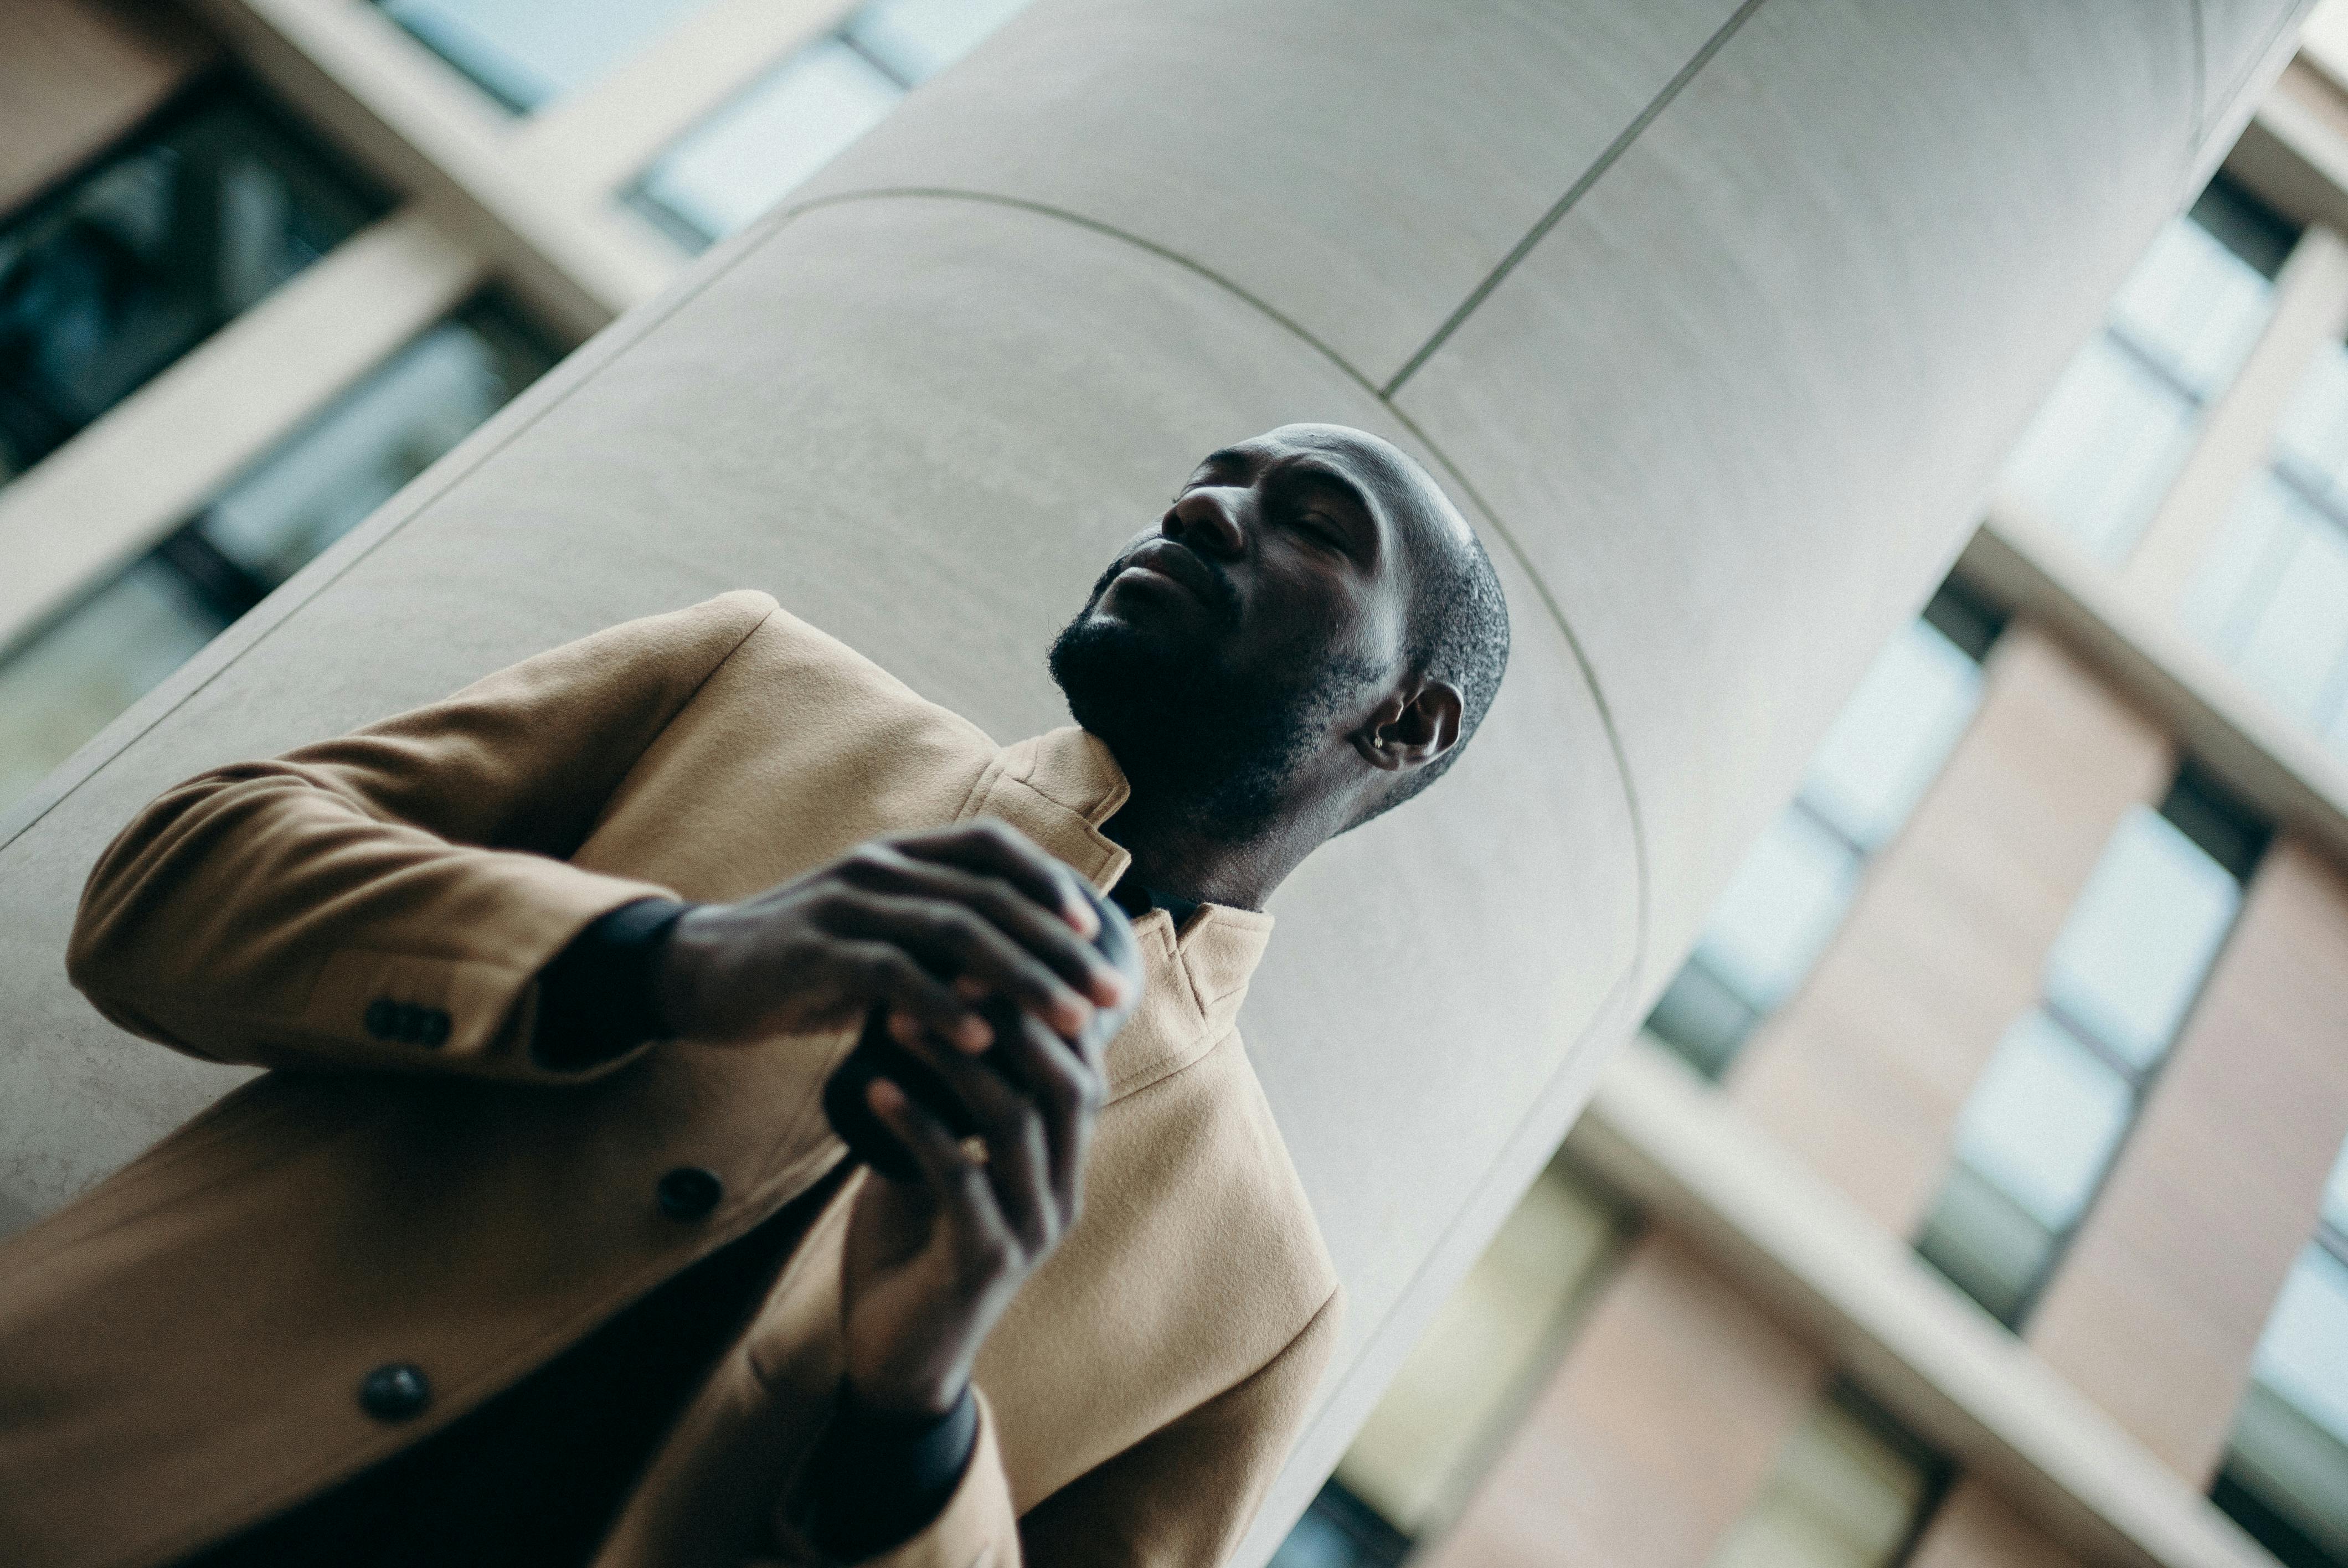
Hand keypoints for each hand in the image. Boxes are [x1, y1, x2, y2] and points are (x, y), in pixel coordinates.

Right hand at [655, 821, 1130, 1048]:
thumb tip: (1031, 971)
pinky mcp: (814, 951)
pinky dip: (943, 1005)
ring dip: (1022, 978)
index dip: (1050, 884)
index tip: (1099, 938)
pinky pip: (892, 973)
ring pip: (955, 929)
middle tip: (1110, 997)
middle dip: (1060, 947)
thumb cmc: (808, 966)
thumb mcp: (882, 941)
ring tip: (1070, 1022)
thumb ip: (942, 943)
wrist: (702, 976)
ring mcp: (845, 903)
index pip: (994, 847)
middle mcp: (879, 866)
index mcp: (901, 856)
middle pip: (990, 894)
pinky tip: (982, 1042)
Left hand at [838, 990, 1118, 1416]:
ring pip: (1017, 1123)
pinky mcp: (987, 1263)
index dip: (1041, 1003)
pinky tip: (875, 1087)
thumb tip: (917, 1005)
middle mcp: (1062, 1191)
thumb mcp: (936, 1159)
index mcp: (1062, 1161)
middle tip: (950, 966)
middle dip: (1014, 1018)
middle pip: (1069, 1082)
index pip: (1079, 1061)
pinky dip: (918, 1126)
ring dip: (959, 1061)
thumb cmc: (912, 1247)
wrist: (892, 1359)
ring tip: (902, 1016)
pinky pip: (961, 1179)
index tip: (981, 947)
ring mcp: (1032, 1229)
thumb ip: (947, 1101)